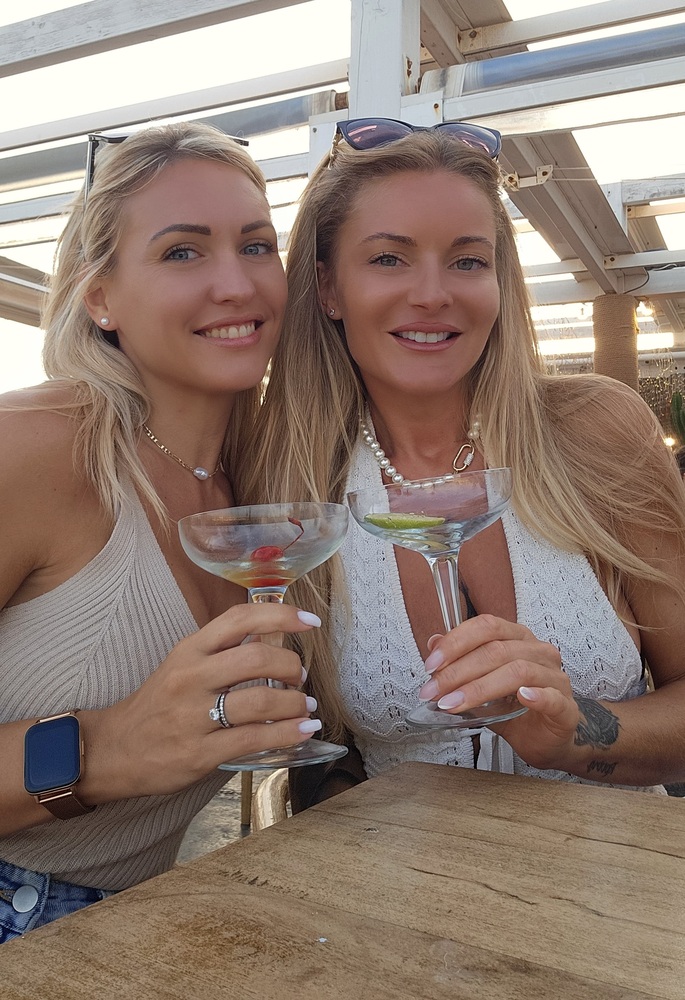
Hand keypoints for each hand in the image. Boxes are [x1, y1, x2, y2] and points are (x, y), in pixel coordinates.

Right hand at [81, 603, 320, 800]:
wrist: (114, 750)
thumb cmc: (158, 705)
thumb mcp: (183, 665)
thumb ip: (223, 651)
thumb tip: (270, 636)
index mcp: (190, 650)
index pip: (239, 619)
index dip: (280, 615)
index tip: (310, 621)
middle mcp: (192, 678)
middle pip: (256, 659)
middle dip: (292, 666)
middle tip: (301, 676)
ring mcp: (194, 716)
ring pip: (260, 702)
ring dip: (295, 704)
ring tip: (306, 708)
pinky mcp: (199, 752)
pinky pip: (253, 740)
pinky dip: (286, 734)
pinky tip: (302, 731)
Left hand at [418, 614, 579, 770]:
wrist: (545, 741)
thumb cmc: (516, 710)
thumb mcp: (481, 685)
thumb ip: (460, 664)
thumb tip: (433, 642)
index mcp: (518, 638)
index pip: (487, 626)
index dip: (456, 642)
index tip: (431, 664)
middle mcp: (539, 651)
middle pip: (496, 650)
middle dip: (457, 671)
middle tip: (433, 691)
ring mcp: (555, 677)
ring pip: (517, 671)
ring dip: (479, 687)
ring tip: (453, 703)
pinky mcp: (566, 706)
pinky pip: (552, 696)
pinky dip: (536, 695)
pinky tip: (522, 697)